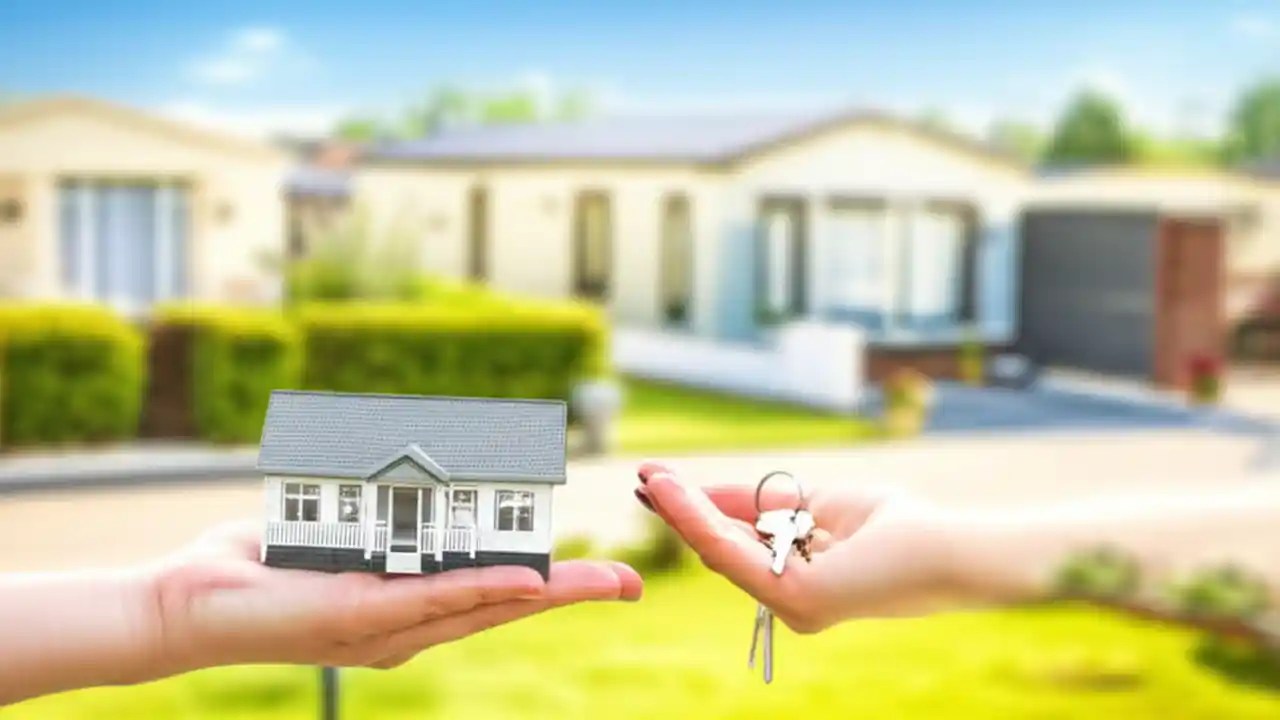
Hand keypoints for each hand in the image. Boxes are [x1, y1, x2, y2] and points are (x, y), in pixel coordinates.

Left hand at [143, 522, 641, 676]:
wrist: (189, 600)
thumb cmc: (259, 564)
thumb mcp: (335, 530)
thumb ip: (382, 511)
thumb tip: (417, 467)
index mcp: (406, 608)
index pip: (490, 593)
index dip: (547, 584)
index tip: (598, 576)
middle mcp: (405, 628)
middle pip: (503, 605)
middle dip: (570, 595)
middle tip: (628, 585)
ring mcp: (386, 630)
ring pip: (483, 605)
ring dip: (546, 593)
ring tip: (602, 582)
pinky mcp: (359, 620)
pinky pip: (434, 601)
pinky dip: (485, 589)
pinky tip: (526, 582)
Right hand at [634, 462, 960, 632]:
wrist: (949, 548)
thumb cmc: (900, 528)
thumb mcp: (819, 503)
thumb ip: (767, 502)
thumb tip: (712, 494)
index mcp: (794, 580)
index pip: (736, 542)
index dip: (697, 510)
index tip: (661, 481)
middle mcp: (788, 598)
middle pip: (720, 547)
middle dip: (681, 510)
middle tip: (645, 478)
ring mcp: (791, 603)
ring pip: (720, 550)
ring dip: (683, 512)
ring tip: (653, 480)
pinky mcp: (797, 598)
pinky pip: (736, 554)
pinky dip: (702, 521)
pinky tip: (679, 495)